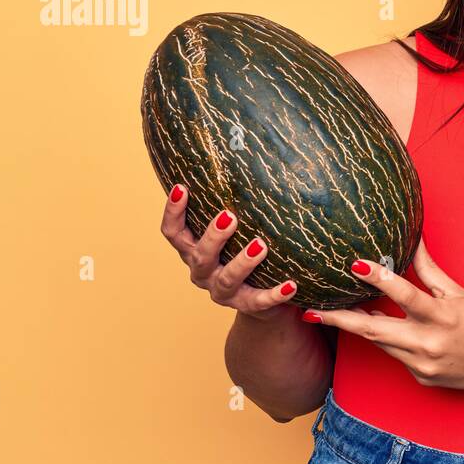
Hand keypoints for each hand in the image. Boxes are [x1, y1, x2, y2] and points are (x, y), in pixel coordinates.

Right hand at [159, 183, 298, 320]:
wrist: (262, 300)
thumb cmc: (244, 252)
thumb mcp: (233, 232)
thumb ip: (229, 206)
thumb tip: (242, 157)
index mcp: (193, 251)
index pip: (173, 232)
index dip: (173, 212)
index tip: (182, 187)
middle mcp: (202, 272)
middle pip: (200, 256)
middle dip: (213, 236)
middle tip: (230, 215)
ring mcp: (223, 292)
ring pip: (227, 279)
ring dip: (242, 263)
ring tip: (260, 245)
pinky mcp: (247, 306)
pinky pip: (260, 302)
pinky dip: (274, 295)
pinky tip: (291, 285)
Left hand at [303, 240, 463, 393]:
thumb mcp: (462, 294)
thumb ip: (430, 271)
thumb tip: (412, 240)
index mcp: (444, 317)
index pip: (404, 294)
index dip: (378, 278)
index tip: (353, 264)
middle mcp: (430, 344)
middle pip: (375, 331)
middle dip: (340, 319)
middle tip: (311, 310)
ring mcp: (423, 366)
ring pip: (380, 343)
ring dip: (359, 327)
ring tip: (330, 312)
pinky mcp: (422, 378)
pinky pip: (395, 355)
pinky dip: (386, 340)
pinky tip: (377, 326)